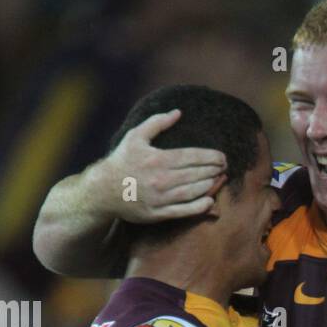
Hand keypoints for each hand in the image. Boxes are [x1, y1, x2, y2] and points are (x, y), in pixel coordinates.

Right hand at [98, 110, 226, 223]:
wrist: (103, 191)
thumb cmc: (122, 161)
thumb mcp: (135, 137)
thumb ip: (157, 123)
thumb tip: (178, 112)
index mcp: (157, 159)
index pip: (192, 157)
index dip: (211, 157)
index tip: (222, 157)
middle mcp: (160, 179)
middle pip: (196, 174)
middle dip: (214, 170)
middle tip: (224, 167)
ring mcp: (160, 198)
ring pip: (193, 192)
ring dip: (210, 185)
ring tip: (219, 179)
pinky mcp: (158, 213)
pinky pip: (183, 211)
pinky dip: (199, 207)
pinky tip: (210, 201)